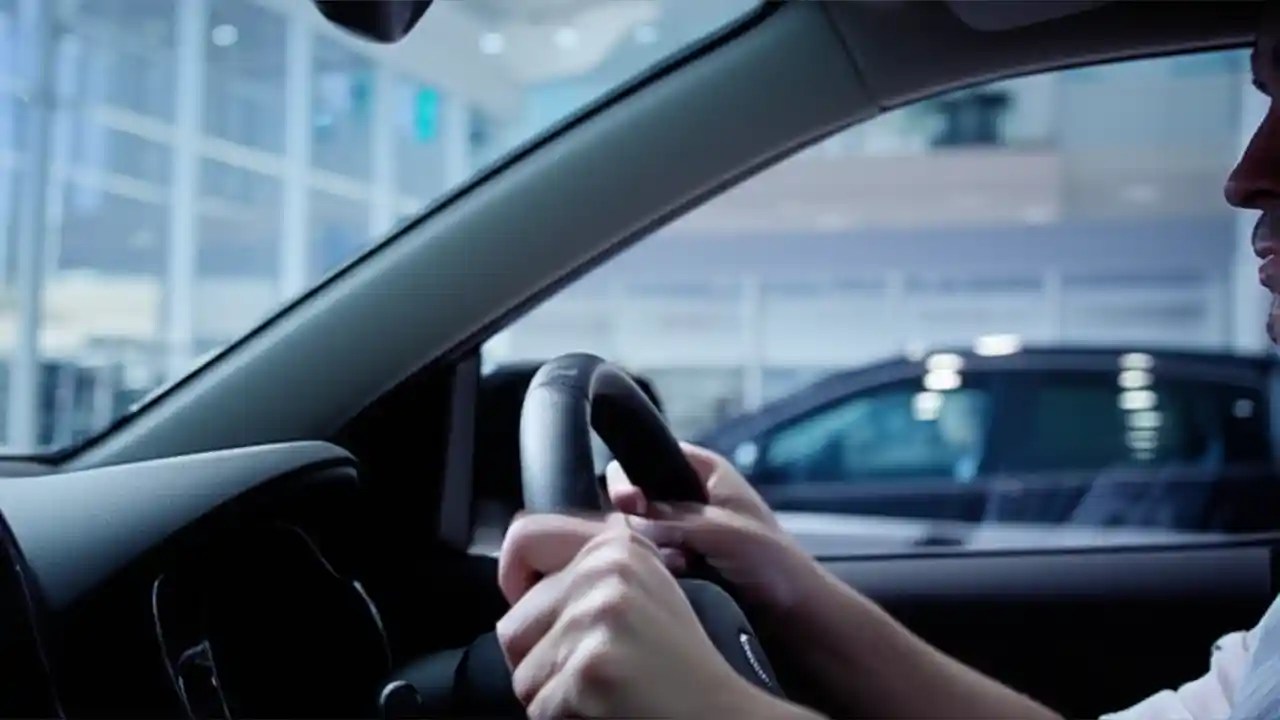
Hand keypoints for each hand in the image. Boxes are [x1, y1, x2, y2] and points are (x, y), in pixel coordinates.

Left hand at [496, 514, 769, 718]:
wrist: (723, 716)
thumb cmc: (681, 668)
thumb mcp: (645, 591)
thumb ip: (591, 572)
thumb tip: (519, 574)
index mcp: (617, 545)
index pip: (522, 539)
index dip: (513, 582)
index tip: (536, 617)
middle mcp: (606, 569)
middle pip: (512, 625)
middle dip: (538, 662)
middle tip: (592, 674)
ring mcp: (598, 617)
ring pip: (522, 675)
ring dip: (554, 697)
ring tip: (605, 692)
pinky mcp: (591, 668)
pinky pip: (540, 710)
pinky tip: (608, 711)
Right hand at [606, 443, 824, 616]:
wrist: (794, 613)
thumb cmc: (770, 560)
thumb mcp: (721, 530)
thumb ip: (672, 518)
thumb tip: (626, 516)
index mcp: (707, 471)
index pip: (656, 453)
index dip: (634, 471)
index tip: (626, 499)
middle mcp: (693, 496)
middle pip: (642, 492)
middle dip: (636, 515)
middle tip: (637, 535)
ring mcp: (687, 530)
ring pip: (644, 528)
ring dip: (649, 546)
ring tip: (674, 564)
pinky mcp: (684, 561)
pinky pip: (654, 556)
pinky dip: (657, 566)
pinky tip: (673, 577)